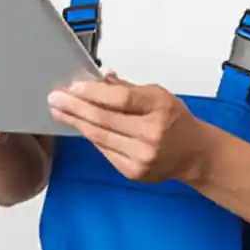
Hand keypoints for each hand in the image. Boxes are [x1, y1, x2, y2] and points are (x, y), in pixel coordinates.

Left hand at [47, 71, 208, 182]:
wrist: (193, 154)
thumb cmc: (175, 121)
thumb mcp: (158, 95)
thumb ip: (128, 88)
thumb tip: (99, 79)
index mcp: (160, 107)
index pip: (121, 98)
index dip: (93, 92)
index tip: (73, 87)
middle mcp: (152, 133)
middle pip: (104, 119)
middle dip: (75, 107)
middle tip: (55, 98)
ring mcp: (142, 155)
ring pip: (99, 136)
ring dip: (76, 122)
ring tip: (59, 111)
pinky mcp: (133, 171)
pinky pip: (104, 150)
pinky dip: (90, 136)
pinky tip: (79, 126)